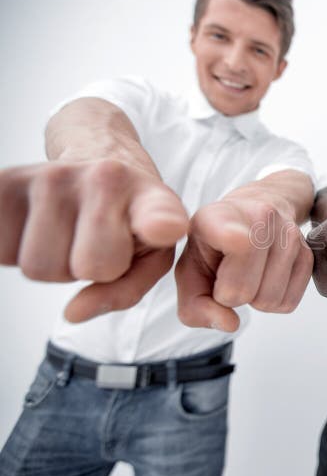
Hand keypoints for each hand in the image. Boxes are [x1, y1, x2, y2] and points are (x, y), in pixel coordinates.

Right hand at [0, 160, 187, 321]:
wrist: (102, 162)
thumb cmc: (129, 221)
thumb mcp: (148, 257)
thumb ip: (124, 292)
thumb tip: (74, 313)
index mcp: (153, 200)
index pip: (156, 216)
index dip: (158, 224)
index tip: (163, 228)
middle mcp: (107, 179)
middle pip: (87, 268)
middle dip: (88, 271)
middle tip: (92, 244)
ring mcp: (54, 175)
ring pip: (38, 267)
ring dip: (51, 264)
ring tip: (67, 234)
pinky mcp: (8, 180)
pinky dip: (13, 252)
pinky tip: (37, 227)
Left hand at [175, 195, 312, 331]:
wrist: (251, 218)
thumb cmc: (215, 248)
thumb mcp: (189, 273)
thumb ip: (195, 306)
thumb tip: (230, 323)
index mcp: (218, 217)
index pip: (234, 232)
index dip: (235, 240)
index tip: (237, 239)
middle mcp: (260, 217)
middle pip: (243, 290)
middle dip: (230, 296)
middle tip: (227, 276)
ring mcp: (288, 234)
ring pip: (268, 299)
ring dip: (254, 299)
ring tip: (248, 274)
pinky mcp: (308, 254)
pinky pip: (288, 302)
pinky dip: (273, 300)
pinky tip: (265, 277)